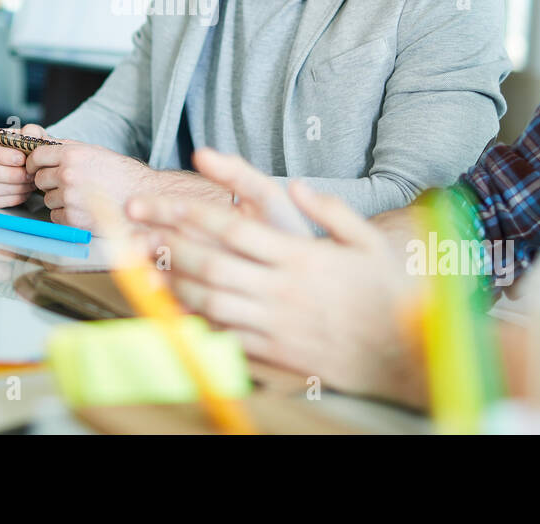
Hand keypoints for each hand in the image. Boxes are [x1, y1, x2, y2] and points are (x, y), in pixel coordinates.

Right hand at [0, 123, 48, 207]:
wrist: (35, 164)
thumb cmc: (30, 148)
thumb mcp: (33, 135)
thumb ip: (32, 131)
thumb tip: (28, 135)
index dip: (2, 156)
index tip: (22, 159)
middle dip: (12, 174)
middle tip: (30, 174)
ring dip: (15, 187)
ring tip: (31, 181)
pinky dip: (15, 197)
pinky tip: (26, 189)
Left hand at [26, 140, 150, 228]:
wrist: (143, 196)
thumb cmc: (122, 174)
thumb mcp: (95, 151)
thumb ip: (68, 148)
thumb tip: (43, 147)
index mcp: (72, 154)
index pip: (37, 157)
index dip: (34, 163)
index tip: (36, 168)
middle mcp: (68, 174)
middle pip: (40, 179)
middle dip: (48, 182)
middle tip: (64, 184)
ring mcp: (69, 197)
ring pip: (48, 199)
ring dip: (58, 200)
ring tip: (81, 197)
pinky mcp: (73, 218)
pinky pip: (56, 216)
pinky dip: (66, 214)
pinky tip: (83, 209)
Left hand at [126, 151, 424, 401]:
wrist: (399, 354)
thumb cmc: (385, 294)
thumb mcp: (368, 242)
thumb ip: (332, 211)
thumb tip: (298, 185)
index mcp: (301, 257)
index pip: (235, 230)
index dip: (195, 216)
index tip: (167, 204)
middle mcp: (283, 290)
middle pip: (213, 265)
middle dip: (170, 246)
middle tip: (140, 234)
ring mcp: (276, 324)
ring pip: (212, 301)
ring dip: (175, 284)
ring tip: (149, 269)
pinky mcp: (275, 353)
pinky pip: (226, 336)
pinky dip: (198, 322)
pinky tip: (180, 310)